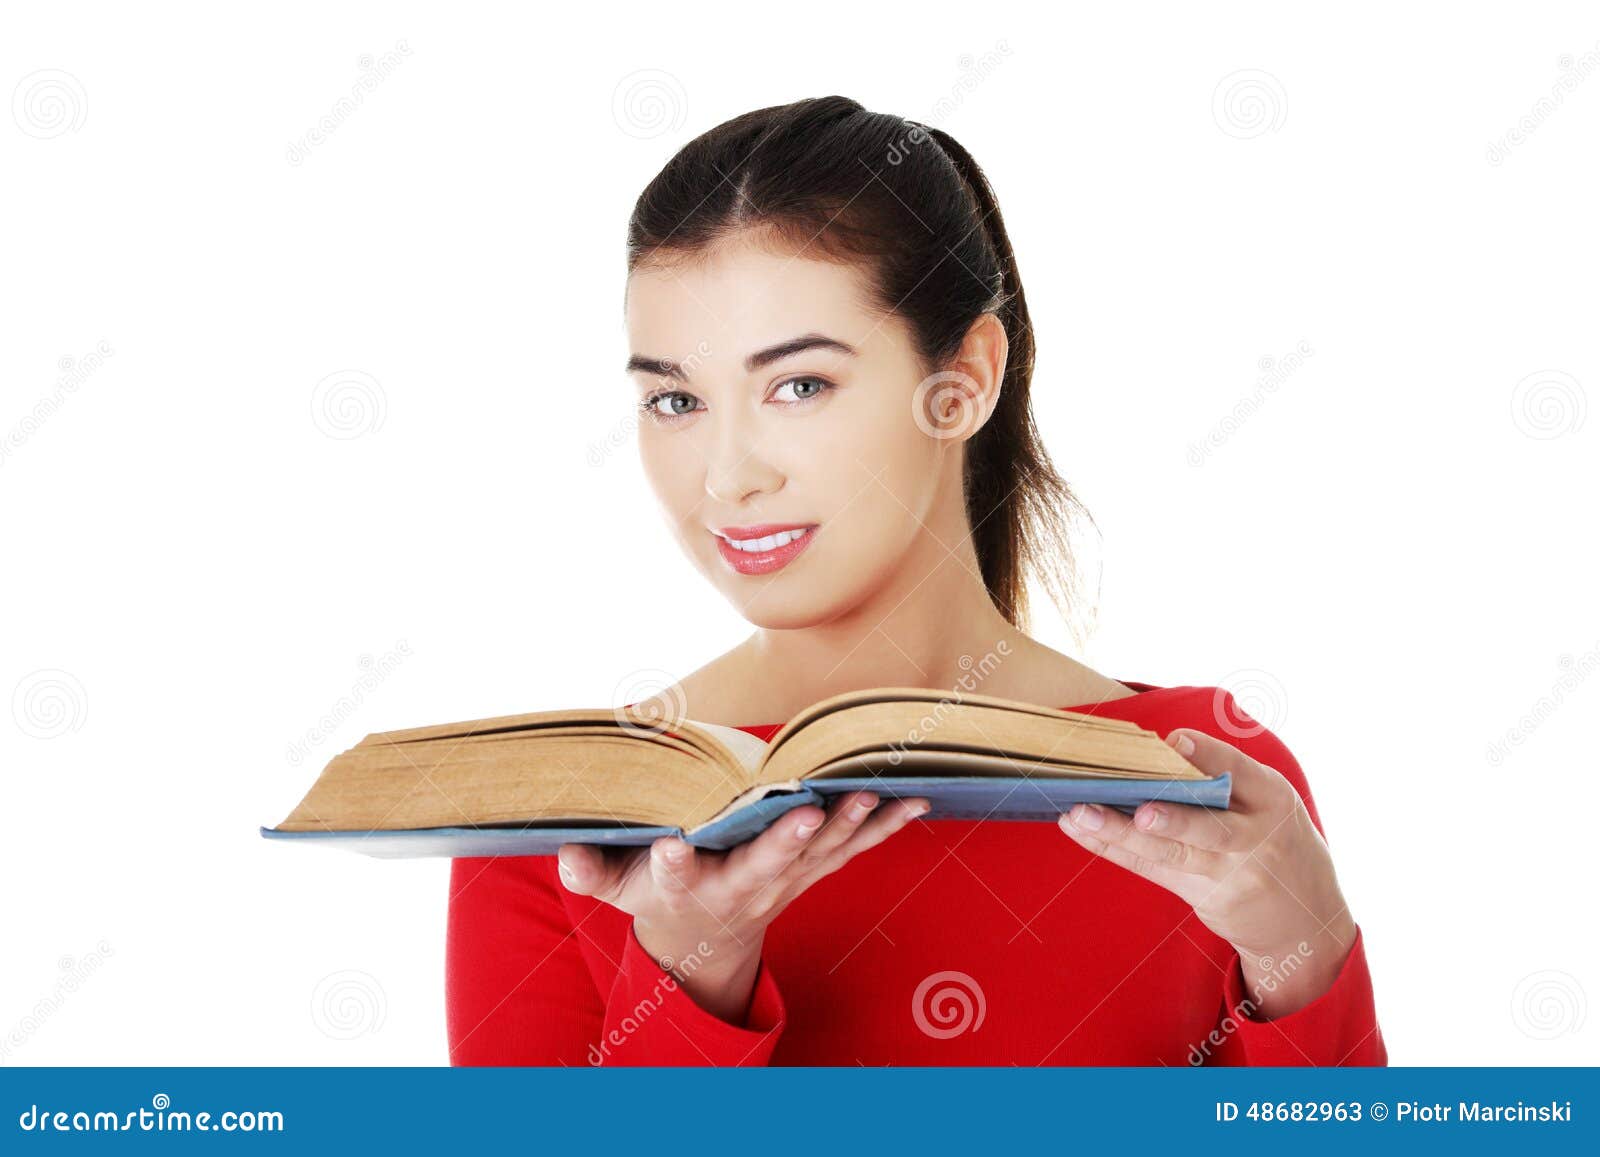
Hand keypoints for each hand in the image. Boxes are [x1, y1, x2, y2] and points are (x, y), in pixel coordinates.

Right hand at [556, 790, 927, 1022]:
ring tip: (867, 796)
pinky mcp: (811, 871)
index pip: (673, 877)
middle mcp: (739, 888)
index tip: (668, 846)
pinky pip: (851, 850)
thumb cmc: (656, 897)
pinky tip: (913, 802)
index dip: (670, 864)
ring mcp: (783, 883)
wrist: (707, 943)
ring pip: (816, 855)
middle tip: (801, 814)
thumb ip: (591, 870)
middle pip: (762, 866)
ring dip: (843, 827)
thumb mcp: (615, 890)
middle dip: (782, 841)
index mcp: (686, 889)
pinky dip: (883, 829)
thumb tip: (565, 853)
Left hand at [1057, 729, 1357, 1018]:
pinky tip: (1082, 832)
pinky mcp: (1205, 897)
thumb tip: (1164, 747)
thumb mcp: (1270, 803)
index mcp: (1274, 799)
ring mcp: (1230, 873)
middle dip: (1172, 818)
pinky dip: (1113, 849)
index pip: (1239, 772)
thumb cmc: (1276, 841)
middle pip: (1207, 826)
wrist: (1306, 920)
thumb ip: (1227, 778)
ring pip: (1170, 853)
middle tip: (1139, 809)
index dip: (1207, 757)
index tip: (1174, 743)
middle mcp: (1255, 837)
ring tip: (1081, 814)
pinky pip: (1152, 869)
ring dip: (1119, 833)